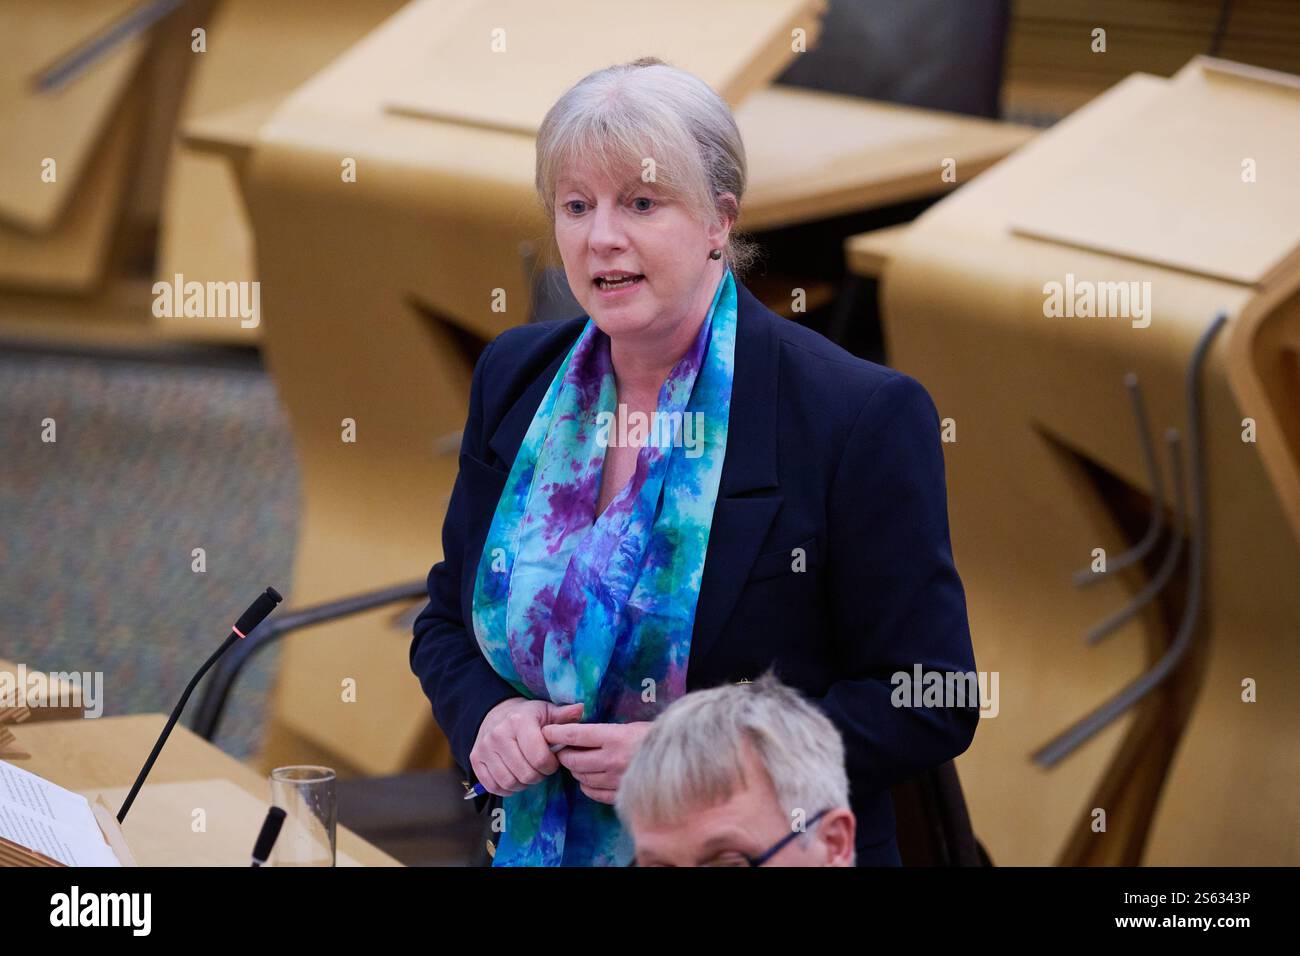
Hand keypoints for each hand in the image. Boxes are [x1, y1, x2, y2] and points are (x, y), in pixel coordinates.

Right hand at [470, 698, 584, 796]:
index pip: (539, 758)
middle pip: (525, 774)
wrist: (496, 713)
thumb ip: (564, 715)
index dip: (551, 765)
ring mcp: (484, 748)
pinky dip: (507, 788)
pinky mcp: (475, 759)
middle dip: (539, 776)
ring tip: (529, 772)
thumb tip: (581, 708)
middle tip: (542, 769)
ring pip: (509, 782)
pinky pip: (493, 786)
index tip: (553, 761)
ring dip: (524, 783)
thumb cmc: (528, 716)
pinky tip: (515, 777)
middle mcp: (498, 734)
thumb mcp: (547, 711)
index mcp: (519, 721)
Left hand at [542, 720, 653, 804]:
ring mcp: (615, 780)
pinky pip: (592, 792)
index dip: (557, 732)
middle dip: (564, 753)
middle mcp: (613, 759)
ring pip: (581, 776)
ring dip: (575, 769)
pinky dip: (586, 785)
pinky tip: (590, 778)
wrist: (682, 763)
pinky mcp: (620, 795)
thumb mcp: (633, 726)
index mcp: (616, 737)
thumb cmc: (658, 738)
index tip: (546, 731)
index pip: (576, 734)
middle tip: (562, 748)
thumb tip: (581, 733)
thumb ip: (608, 731)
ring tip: (578, 762)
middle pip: (573, 759)